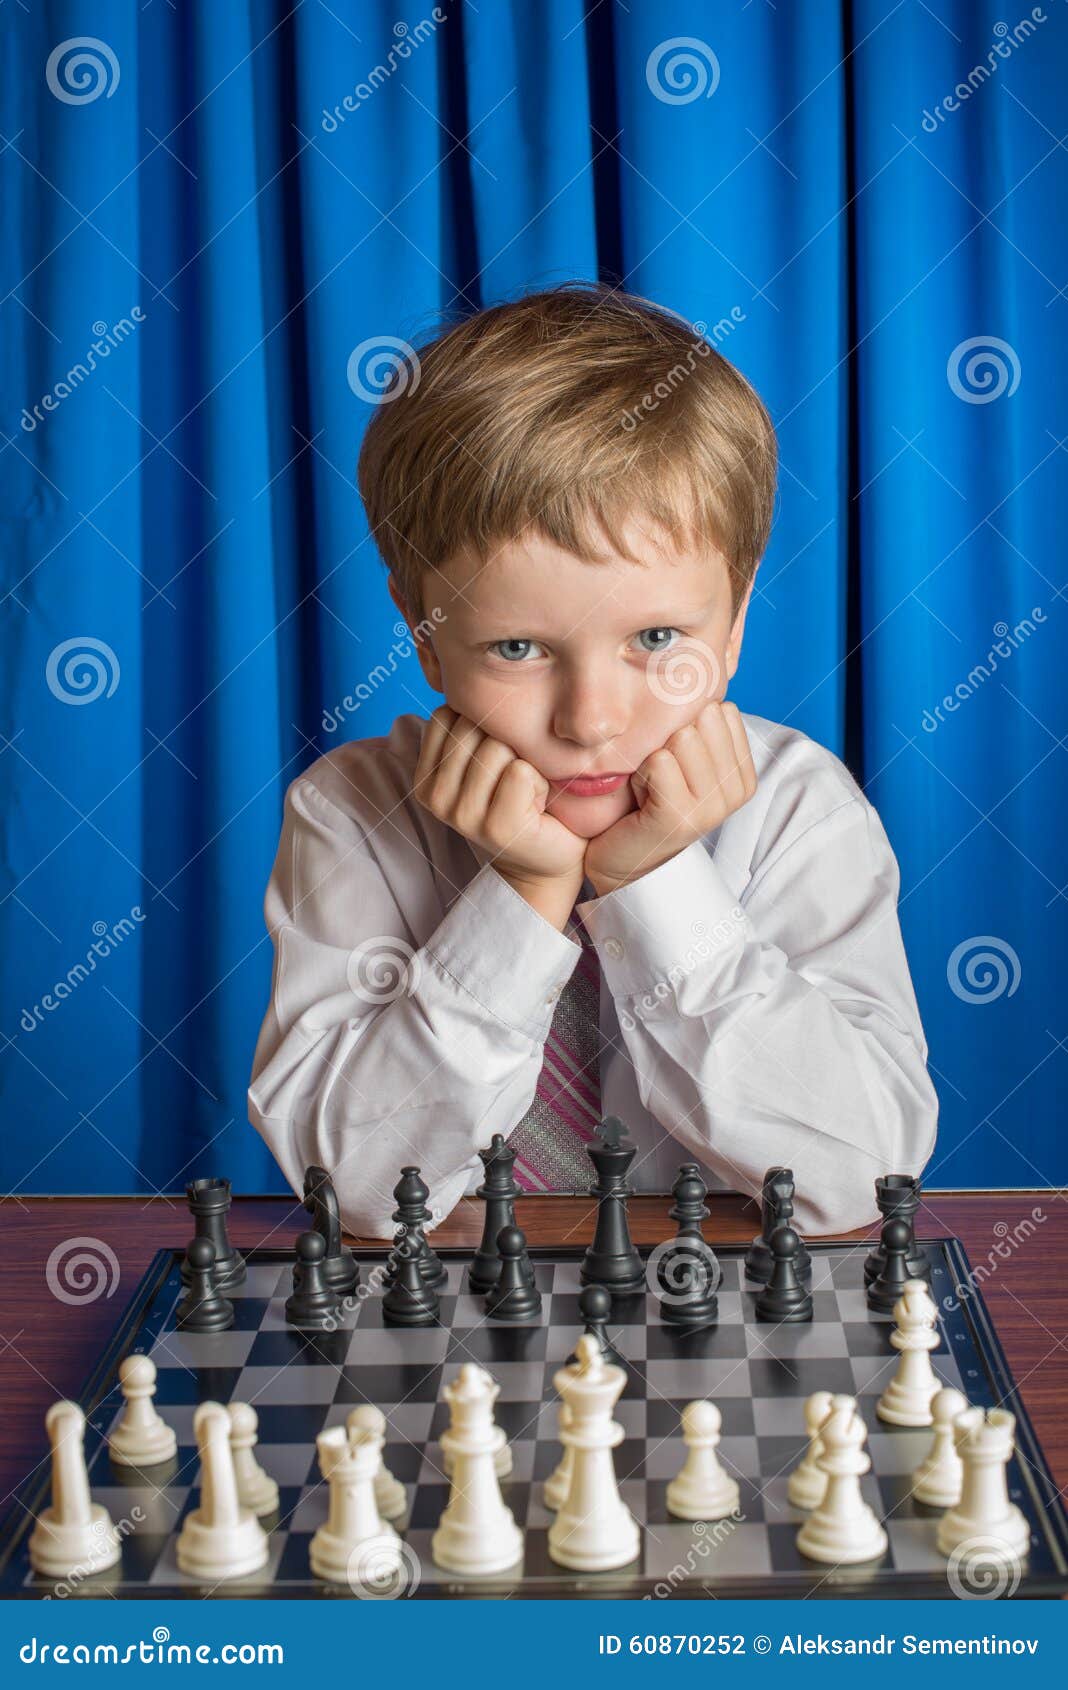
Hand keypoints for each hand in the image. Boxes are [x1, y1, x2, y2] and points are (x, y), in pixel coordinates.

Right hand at [414, 706, 587, 885]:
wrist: (550, 855)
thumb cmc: (522, 797)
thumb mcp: (484, 757)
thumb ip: (467, 726)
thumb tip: (458, 668)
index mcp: (426, 777)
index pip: (447, 715)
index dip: (483, 725)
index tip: (495, 759)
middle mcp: (436, 798)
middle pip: (473, 727)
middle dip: (506, 742)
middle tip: (515, 778)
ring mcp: (462, 816)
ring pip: (498, 747)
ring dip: (525, 762)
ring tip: (526, 792)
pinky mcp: (496, 828)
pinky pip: (520, 771)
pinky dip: (540, 781)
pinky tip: (537, 804)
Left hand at [584, 701, 756, 895]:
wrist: (618, 858)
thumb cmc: (646, 799)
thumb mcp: (683, 758)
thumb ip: (702, 724)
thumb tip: (709, 666)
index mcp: (743, 775)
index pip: (721, 710)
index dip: (685, 726)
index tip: (675, 763)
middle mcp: (735, 792)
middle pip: (701, 719)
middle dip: (667, 740)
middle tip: (659, 777)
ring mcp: (711, 808)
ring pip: (680, 737)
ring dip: (651, 758)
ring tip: (650, 788)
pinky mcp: (680, 819)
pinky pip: (658, 762)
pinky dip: (639, 775)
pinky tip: (640, 800)